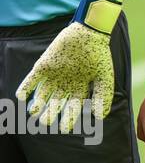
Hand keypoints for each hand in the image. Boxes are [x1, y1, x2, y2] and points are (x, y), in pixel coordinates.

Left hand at [16, 0, 119, 132]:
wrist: (89, 33)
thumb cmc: (99, 55)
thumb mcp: (105, 77)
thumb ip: (103, 96)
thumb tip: (100, 117)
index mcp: (79, 87)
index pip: (72, 107)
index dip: (68, 118)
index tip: (64, 129)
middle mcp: (65, 83)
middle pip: (55, 103)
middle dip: (50, 113)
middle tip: (45, 122)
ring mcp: (53, 75)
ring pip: (42, 93)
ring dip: (37, 104)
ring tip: (34, 112)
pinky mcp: (43, 66)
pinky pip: (32, 79)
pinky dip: (25, 88)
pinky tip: (21, 96)